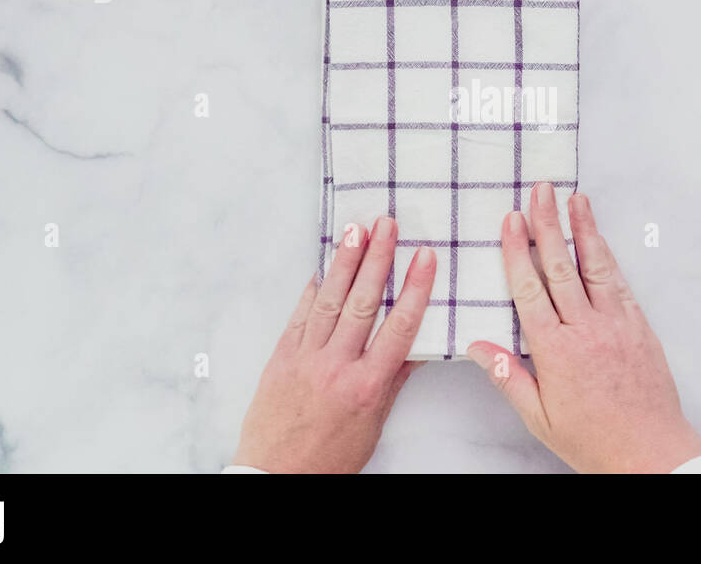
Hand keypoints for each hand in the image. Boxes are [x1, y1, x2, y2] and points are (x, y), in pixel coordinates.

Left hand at [232, 217, 434, 472]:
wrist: (276, 475)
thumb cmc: (327, 458)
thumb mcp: (373, 424)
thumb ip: (392, 381)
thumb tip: (414, 347)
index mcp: (367, 385)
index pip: (399, 326)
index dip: (414, 288)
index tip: (425, 257)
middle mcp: (337, 366)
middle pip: (363, 302)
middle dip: (377, 259)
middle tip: (387, 225)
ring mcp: (306, 358)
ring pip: (330, 301)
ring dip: (345, 262)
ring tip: (356, 231)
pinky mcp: (281, 357)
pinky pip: (299, 316)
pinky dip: (312, 290)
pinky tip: (323, 268)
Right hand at [467, 183, 700, 472]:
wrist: (652, 454)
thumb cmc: (595, 441)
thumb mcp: (540, 417)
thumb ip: (509, 377)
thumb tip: (477, 347)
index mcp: (555, 350)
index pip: (530, 289)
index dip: (517, 251)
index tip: (511, 220)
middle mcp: (586, 329)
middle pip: (561, 266)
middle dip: (548, 224)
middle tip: (539, 191)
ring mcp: (616, 324)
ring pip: (595, 266)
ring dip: (584, 229)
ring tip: (574, 198)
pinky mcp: (638, 327)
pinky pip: (620, 283)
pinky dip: (608, 257)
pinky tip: (600, 240)